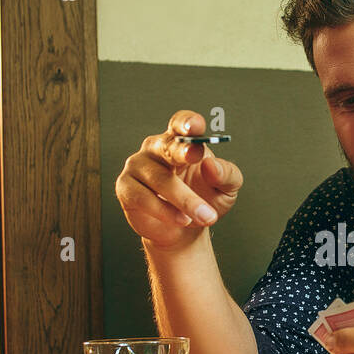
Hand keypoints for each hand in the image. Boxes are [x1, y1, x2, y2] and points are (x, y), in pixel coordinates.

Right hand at [116, 110, 243, 251]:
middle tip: (196, 157)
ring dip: (185, 199)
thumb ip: (227, 175)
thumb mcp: (227, 189)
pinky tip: (183, 219)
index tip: (195, 126)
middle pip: (167, 146)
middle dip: (182, 152)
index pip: (181, 124)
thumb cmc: (206, 200)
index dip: (187, 123)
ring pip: (160, 178)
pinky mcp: (126, 187)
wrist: (186, 230)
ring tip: (205, 215)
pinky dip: (166, 211)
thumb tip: (212, 166)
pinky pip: (144, 198)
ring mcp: (138, 166)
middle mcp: (157, 148)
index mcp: (182, 141)